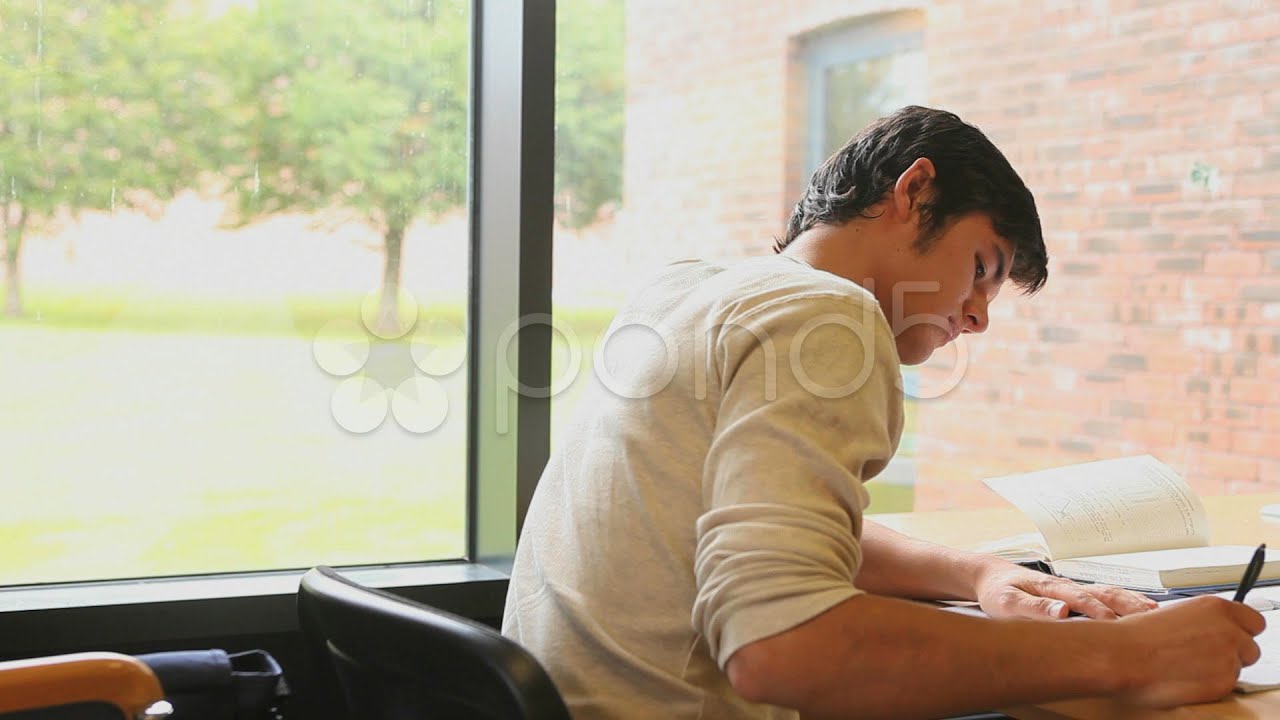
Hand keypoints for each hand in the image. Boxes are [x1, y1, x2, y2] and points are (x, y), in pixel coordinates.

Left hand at [973, 561, 1157, 619]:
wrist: (991, 576)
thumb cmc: (998, 591)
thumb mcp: (1007, 602)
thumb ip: (1033, 609)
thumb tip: (1063, 612)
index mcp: (1053, 587)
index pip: (1082, 600)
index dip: (1100, 613)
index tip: (1118, 625)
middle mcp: (1068, 586)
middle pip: (1104, 593)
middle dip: (1129, 606)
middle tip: (1154, 621)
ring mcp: (1074, 589)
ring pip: (1109, 593)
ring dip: (1132, 602)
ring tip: (1157, 615)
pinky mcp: (1076, 594)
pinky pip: (1106, 595)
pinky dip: (1127, 601)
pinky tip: (1142, 609)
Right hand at [1113, 596, 1264, 707]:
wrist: (1124, 656)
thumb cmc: (1138, 636)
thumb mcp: (1176, 613)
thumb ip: (1205, 620)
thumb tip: (1215, 630)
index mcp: (1215, 607)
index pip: (1254, 621)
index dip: (1241, 631)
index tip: (1232, 636)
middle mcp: (1227, 629)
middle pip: (1251, 647)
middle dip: (1234, 653)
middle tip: (1208, 656)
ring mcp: (1228, 656)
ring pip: (1239, 668)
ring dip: (1220, 669)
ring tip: (1190, 667)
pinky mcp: (1223, 681)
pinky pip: (1226, 685)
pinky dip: (1210, 684)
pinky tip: (1187, 677)